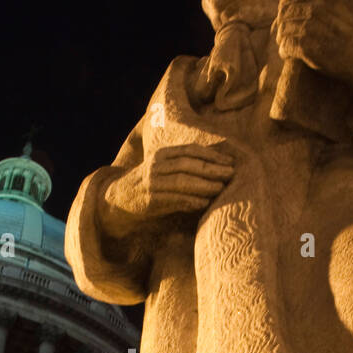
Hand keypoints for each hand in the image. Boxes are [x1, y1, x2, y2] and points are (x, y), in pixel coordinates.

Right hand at [102, 142, 235, 235]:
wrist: (122, 198)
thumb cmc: (152, 183)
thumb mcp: (166, 167)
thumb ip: (186, 165)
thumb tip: (219, 167)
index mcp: (163, 154)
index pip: (191, 150)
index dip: (212, 155)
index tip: (230, 161)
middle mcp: (157, 165)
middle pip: (189, 164)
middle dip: (212, 169)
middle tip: (231, 174)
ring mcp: (153, 182)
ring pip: (183, 181)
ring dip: (204, 185)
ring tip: (221, 188)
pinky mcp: (150, 199)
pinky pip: (174, 199)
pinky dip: (191, 200)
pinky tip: (204, 203)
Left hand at [275, 0, 352, 105]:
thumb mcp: (348, 2)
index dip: (284, 6)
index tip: (286, 17)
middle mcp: (319, 8)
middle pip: (284, 12)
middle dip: (281, 23)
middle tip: (282, 34)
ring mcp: (312, 27)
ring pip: (283, 29)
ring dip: (281, 38)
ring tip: (285, 46)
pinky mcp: (307, 46)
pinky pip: (286, 46)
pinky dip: (284, 51)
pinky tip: (288, 55)